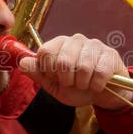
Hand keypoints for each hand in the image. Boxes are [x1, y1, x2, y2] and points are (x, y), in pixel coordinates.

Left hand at [17, 34, 132, 108]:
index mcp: (59, 44)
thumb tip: (22, 62)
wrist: (103, 94)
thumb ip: (38, 73)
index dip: (49, 71)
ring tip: (85, 84)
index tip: (56, 78)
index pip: (45, 52)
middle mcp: (76, 40)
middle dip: (67, 80)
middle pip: (63, 61)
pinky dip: (96, 85)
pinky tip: (97, 85)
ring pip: (83, 68)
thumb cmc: (77, 88)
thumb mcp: (54, 85)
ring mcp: (94, 45)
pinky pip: (100, 73)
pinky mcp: (110, 54)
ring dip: (82, 84)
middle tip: (72, 83)